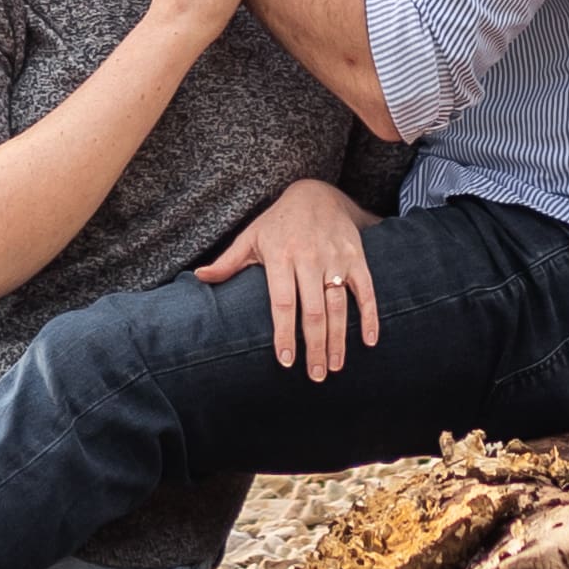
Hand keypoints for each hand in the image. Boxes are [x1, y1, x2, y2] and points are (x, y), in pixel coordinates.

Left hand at [197, 175, 383, 379]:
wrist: (318, 192)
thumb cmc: (278, 222)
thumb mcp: (252, 237)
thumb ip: (228, 262)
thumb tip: (198, 278)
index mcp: (281, 255)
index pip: (283, 302)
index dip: (285, 332)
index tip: (286, 360)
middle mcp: (309, 257)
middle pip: (313, 310)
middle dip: (315, 346)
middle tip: (316, 376)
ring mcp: (335, 257)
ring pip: (339, 305)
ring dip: (339, 338)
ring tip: (335, 366)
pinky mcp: (357, 256)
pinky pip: (366, 289)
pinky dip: (370, 315)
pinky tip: (369, 341)